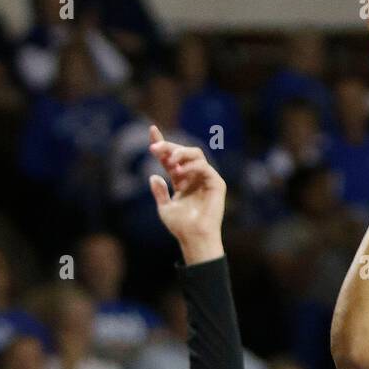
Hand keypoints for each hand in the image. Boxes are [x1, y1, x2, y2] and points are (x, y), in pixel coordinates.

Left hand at [148, 126, 224, 263]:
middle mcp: (194, 177)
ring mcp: (206, 178)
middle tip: (155, 149)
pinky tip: (180, 172)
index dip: (162, 144)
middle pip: (182, 152)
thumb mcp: (164, 208)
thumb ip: (159, 192)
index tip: (152, 130)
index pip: (170, 158)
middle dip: (169, 147)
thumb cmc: (181, 227)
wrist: (194, 238)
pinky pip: (204, 167)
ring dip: (180, 153)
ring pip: (195, 154)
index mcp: (181, 180)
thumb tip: (153, 175)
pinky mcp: (216, 183)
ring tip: (170, 161)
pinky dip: (191, 166)